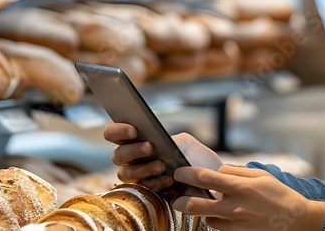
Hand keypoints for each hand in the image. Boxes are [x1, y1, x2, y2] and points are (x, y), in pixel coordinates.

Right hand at [103, 123, 222, 191]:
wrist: (211, 180)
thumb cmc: (196, 158)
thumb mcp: (185, 142)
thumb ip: (167, 138)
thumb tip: (152, 141)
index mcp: (136, 141)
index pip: (113, 134)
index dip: (118, 130)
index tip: (134, 129)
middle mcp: (132, 159)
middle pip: (117, 156)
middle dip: (132, 150)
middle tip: (150, 147)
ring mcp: (138, 177)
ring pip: (126, 174)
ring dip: (144, 168)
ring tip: (162, 165)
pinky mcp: (147, 194)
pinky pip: (142, 189)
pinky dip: (155, 183)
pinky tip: (170, 179)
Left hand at [172, 165, 324, 230]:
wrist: (297, 221)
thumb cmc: (279, 195)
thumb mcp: (260, 176)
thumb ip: (236, 172)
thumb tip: (217, 172)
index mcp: (240, 187)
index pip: (205, 179)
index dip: (187, 175)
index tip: (179, 173)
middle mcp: (235, 207)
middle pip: (197, 205)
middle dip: (181, 201)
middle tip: (176, 198)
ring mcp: (236, 224)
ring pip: (207, 219)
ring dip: (204, 212)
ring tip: (210, 206)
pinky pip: (219, 229)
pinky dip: (218, 221)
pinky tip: (224, 216)